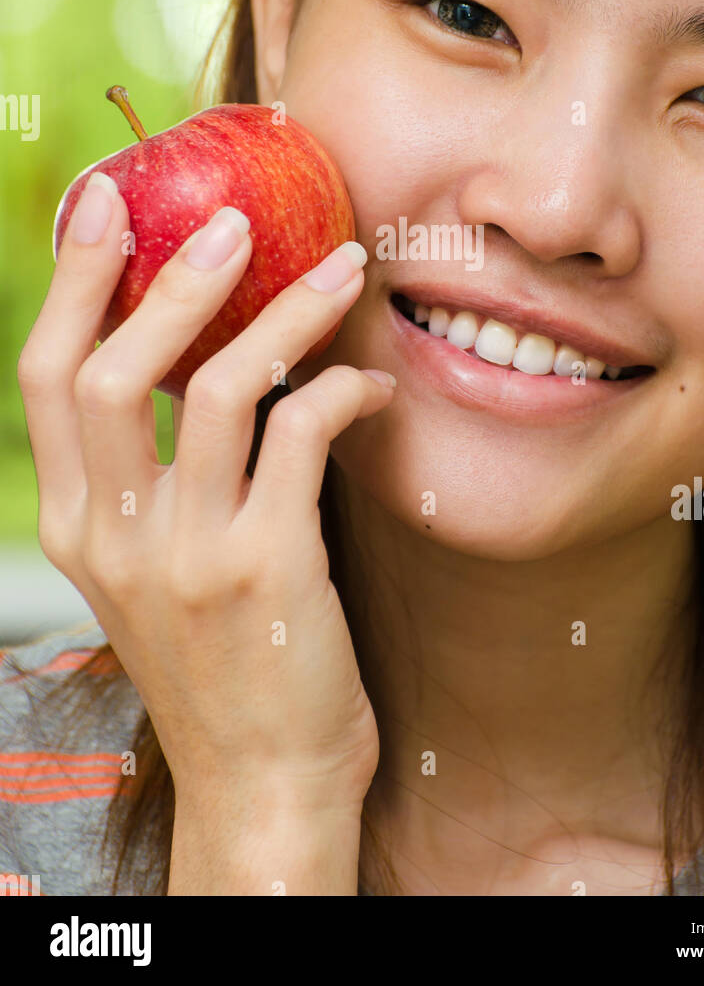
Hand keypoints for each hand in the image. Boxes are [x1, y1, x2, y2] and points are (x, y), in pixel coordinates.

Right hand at [17, 173, 394, 811]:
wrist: (266, 783)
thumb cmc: (225, 661)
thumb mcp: (156, 573)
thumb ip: (153, 481)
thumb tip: (198, 358)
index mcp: (79, 528)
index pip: (46, 379)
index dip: (73, 282)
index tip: (102, 202)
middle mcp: (116, 538)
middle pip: (110, 372)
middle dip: (168, 280)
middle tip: (232, 220)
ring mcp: (188, 556)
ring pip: (219, 389)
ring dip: (286, 314)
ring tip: (342, 269)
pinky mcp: (268, 568)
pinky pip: (303, 435)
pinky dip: (344, 392)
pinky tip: (375, 390)